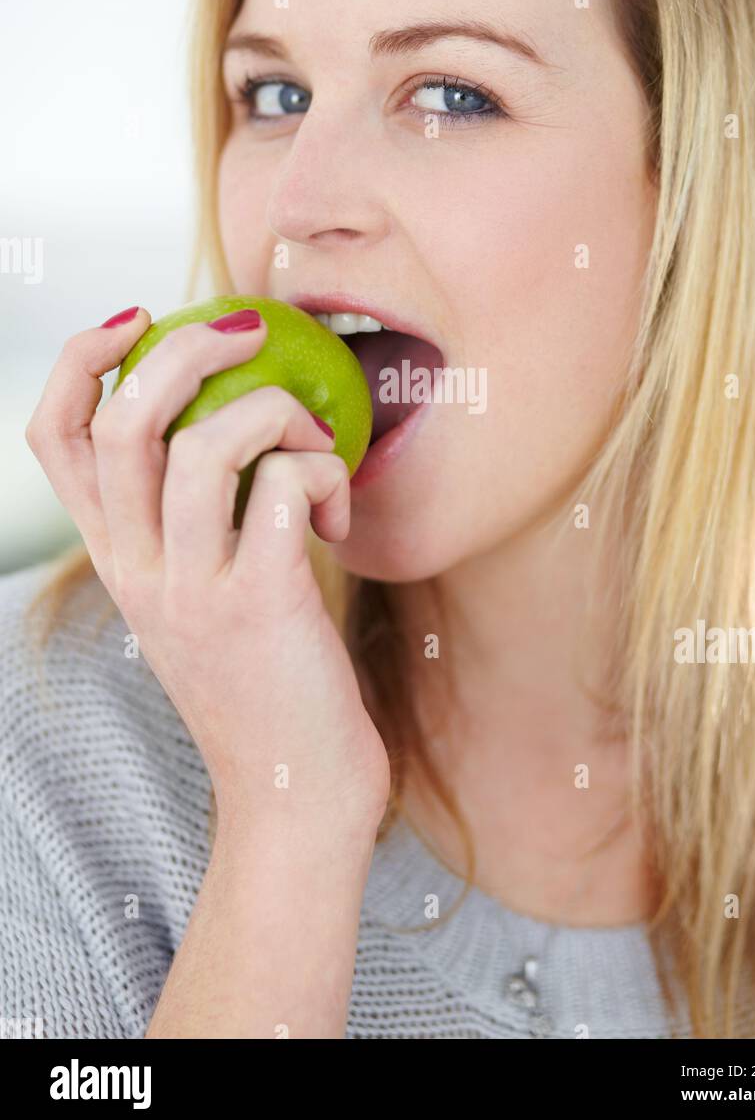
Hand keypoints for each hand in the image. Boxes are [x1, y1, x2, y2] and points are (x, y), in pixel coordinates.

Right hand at [25, 306, 390, 828]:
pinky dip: (318, 473)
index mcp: (117, 560)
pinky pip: (278, 489)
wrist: (292, 800)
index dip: (83, 360)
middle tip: (249, 332)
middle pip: (124, 421)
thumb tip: (237, 426)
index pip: (55, 438)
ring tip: (312, 444)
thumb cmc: (264, 685)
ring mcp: (192, 589)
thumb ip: (195, 526)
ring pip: (203, 444)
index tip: (138, 320)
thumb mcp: (200, 600)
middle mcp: (137, 570)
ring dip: (275, 413)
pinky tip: (335, 515)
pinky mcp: (259, 605)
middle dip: (185, 348)